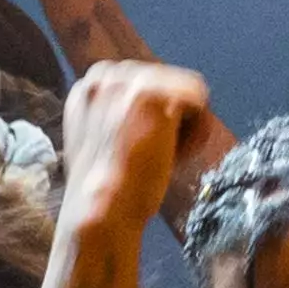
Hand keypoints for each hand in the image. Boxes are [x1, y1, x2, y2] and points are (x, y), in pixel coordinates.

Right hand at [61, 59, 227, 240]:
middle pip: (167, 83)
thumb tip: (152, 106)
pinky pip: (200, 99)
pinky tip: (176, 156)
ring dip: (185, 126)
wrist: (100, 210)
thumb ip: (115, 116)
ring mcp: (128, 82)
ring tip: (164, 157)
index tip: (140, 149)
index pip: (144, 84)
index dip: (153, 119)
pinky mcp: (154, 95)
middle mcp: (104, 76)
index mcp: (88, 86)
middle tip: (154, 157)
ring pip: (185, 91)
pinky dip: (198, 132)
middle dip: (171, 118)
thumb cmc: (105, 191)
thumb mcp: (100, 141)